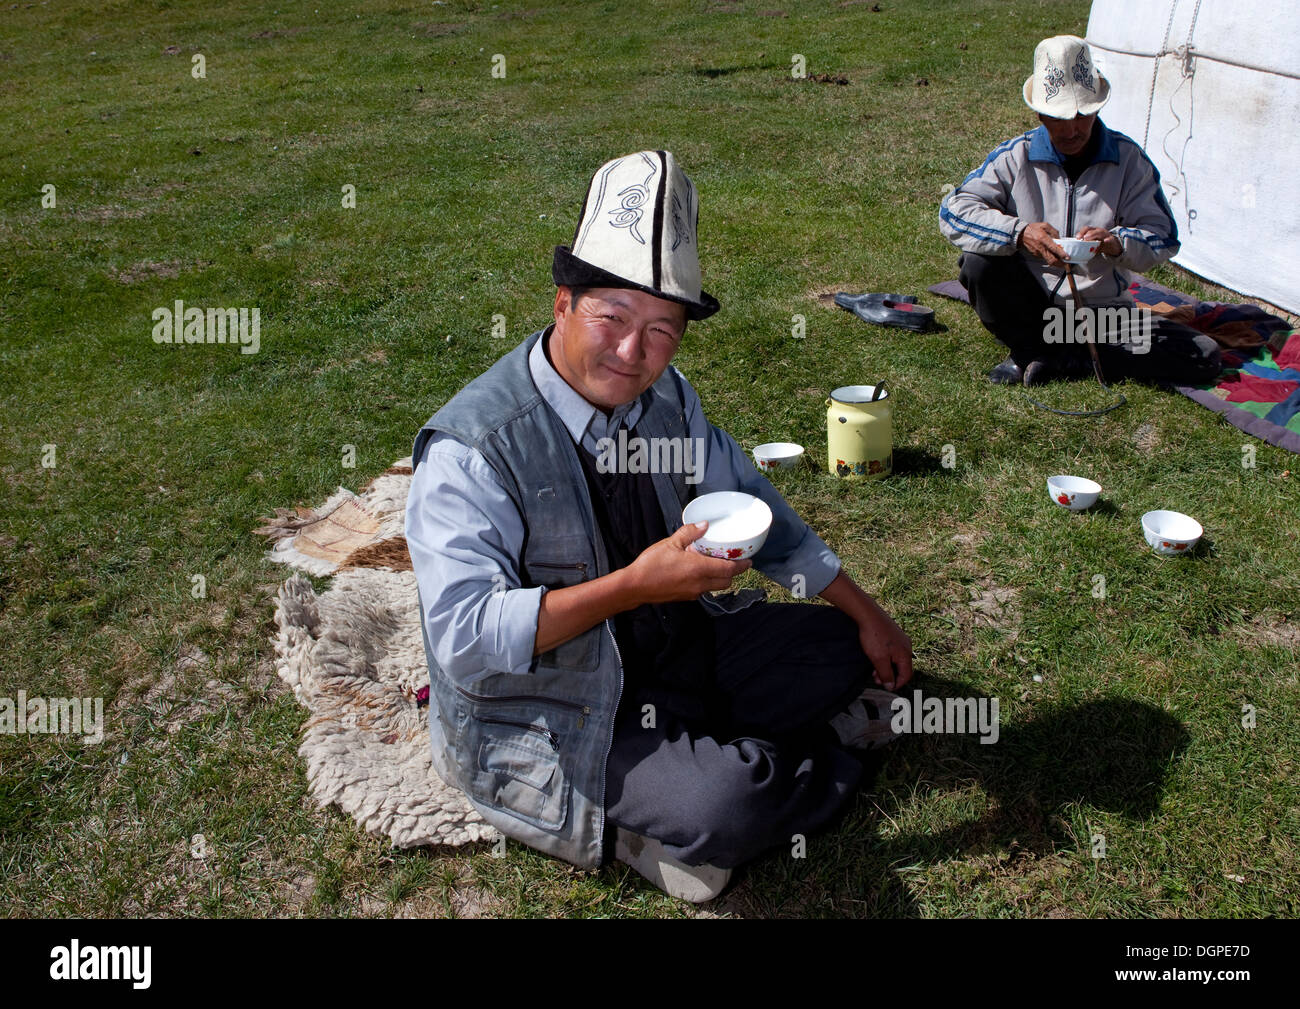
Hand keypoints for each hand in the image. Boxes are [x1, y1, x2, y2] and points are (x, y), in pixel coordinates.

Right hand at [624, 522, 751, 604]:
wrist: (635, 586)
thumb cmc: (651, 565)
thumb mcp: (671, 543)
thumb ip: (689, 533)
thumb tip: (704, 525)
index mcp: (699, 569)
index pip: (729, 569)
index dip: (742, 565)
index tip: (750, 560)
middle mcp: (700, 584)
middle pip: (726, 581)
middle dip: (733, 573)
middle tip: (734, 561)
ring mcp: (693, 593)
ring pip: (715, 587)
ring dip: (720, 578)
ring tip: (715, 564)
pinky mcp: (685, 597)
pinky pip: (703, 590)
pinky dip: (706, 582)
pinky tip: (697, 571)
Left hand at [855, 601, 913, 690]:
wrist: (868, 614)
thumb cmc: (874, 636)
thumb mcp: (879, 659)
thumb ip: (886, 674)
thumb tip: (891, 686)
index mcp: (905, 654)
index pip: (906, 675)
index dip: (897, 684)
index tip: (886, 687)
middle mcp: (906, 646)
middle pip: (902, 668)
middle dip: (889, 676)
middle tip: (876, 678)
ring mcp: (900, 639)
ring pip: (896, 659)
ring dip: (886, 667)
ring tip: (873, 670)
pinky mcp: (893, 634)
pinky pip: (892, 651)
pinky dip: (885, 658)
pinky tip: (875, 656)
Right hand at [1017, 221, 1065, 266]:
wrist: (1020, 234)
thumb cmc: (1032, 229)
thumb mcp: (1045, 225)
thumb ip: (1054, 231)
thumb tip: (1060, 238)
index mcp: (1043, 239)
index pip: (1054, 249)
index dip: (1061, 254)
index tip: (1067, 257)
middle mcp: (1041, 247)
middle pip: (1052, 259)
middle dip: (1060, 264)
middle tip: (1066, 265)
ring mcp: (1038, 252)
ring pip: (1048, 261)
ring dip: (1056, 263)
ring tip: (1062, 263)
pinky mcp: (1036, 254)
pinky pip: (1045, 258)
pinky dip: (1050, 259)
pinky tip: (1054, 257)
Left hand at [1076, 225, 1121, 256]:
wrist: (1113, 246)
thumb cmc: (1100, 244)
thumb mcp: (1092, 244)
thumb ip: (1085, 244)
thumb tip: (1076, 248)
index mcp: (1094, 231)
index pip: (1087, 229)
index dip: (1081, 232)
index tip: (1077, 238)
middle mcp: (1099, 231)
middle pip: (1093, 230)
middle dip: (1087, 233)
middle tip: (1083, 238)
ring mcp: (1106, 234)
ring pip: (1100, 233)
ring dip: (1094, 235)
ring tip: (1088, 238)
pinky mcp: (1112, 239)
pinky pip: (1110, 239)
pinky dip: (1108, 240)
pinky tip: (1105, 241)